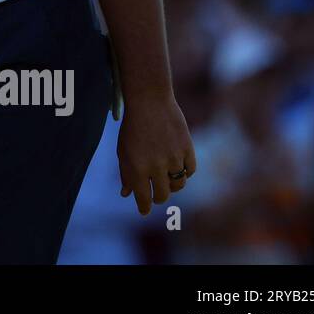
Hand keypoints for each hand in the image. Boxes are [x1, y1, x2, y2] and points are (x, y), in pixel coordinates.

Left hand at [117, 93, 196, 214]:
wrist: (149, 102)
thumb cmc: (133, 127)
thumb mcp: (123, 150)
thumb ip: (126, 173)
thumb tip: (126, 194)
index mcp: (137, 168)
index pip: (143, 198)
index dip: (144, 207)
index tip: (144, 210)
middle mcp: (156, 166)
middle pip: (163, 195)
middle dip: (159, 197)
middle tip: (157, 193)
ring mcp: (174, 158)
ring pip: (178, 185)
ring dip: (173, 185)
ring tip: (167, 178)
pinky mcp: (187, 149)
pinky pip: (190, 171)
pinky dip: (185, 172)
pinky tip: (179, 168)